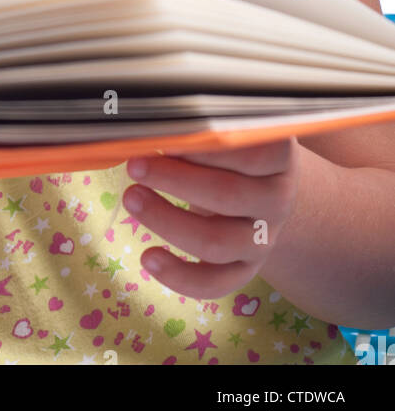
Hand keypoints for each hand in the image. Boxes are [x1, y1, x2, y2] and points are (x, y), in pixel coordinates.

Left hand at [121, 137, 300, 299]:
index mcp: (278, 157)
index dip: (204, 145)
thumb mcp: (227, 131)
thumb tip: (152, 128)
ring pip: (217, 242)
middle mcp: (277, 199)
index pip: (249, 151)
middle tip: (134, 165)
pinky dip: (179, 277)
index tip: (164, 135)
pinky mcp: (247, 269)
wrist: (259, 189)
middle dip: (174, 180)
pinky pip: (215, 283)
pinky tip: (148, 257)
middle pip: (227, 195)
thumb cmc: (232, 151)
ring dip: (167, 221)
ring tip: (131, 198)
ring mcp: (265, 239)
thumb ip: (200, 128)